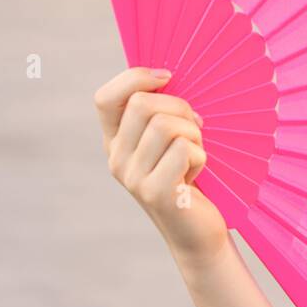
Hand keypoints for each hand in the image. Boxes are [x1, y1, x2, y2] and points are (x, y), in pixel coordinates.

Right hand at [94, 67, 230, 268]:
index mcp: (116, 141)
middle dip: (180, 107)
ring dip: (194, 134)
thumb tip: (167, 75)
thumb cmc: (189, 176)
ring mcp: (132, 177)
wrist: (197, 231)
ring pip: (166, 124)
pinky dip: (201, 156)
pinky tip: (195, 175)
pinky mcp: (155, 192)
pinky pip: (184, 149)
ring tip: (194, 154)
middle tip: (194, 128)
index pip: (105, 98)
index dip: (135, 77)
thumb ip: (161, 112)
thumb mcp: (169, 140)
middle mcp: (116, 158)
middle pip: (142, 104)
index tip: (167, 77)